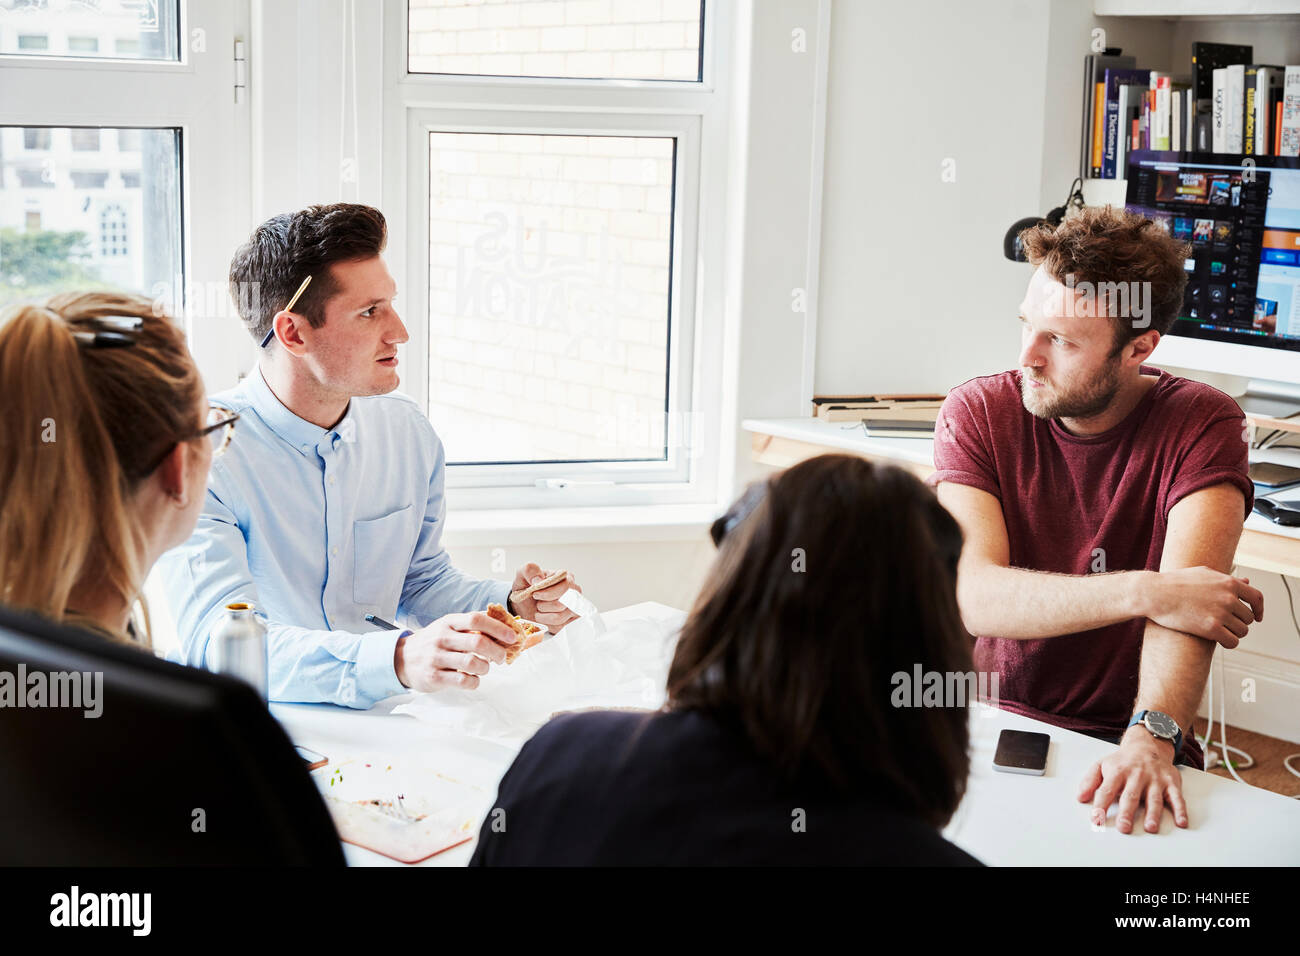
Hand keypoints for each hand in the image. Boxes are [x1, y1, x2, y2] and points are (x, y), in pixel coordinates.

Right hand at [393, 611, 518, 692]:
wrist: (402, 659)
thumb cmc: (434, 642)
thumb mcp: (448, 627)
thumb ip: (472, 626)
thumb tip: (506, 625)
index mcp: (448, 622)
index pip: (476, 619)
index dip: (498, 627)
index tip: (512, 637)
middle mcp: (442, 638)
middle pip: (478, 643)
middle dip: (497, 652)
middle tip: (502, 657)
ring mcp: (436, 658)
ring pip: (472, 663)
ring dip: (486, 668)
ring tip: (484, 668)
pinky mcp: (434, 677)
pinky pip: (463, 681)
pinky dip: (474, 682)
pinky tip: (473, 679)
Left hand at [509, 562, 581, 633]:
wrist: (524, 603)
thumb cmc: (527, 587)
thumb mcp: (523, 574)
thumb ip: (530, 570)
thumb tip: (539, 579)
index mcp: (566, 577)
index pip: (566, 587)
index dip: (548, 593)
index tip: (536, 594)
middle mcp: (574, 592)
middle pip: (563, 603)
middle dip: (544, 605)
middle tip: (537, 602)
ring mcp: (574, 607)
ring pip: (559, 616)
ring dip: (544, 614)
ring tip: (539, 608)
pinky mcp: (569, 621)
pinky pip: (558, 626)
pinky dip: (546, 623)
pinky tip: (543, 616)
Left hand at [1077, 726, 1187, 833]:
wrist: (1146, 745)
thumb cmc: (1123, 761)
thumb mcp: (1102, 765)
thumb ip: (1090, 781)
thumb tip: (1080, 797)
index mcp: (1117, 772)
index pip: (1107, 789)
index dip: (1101, 805)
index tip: (1096, 819)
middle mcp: (1137, 775)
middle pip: (1131, 795)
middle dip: (1127, 812)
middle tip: (1124, 827)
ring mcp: (1155, 779)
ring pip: (1154, 798)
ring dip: (1153, 813)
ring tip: (1150, 827)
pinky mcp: (1171, 782)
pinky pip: (1177, 797)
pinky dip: (1181, 810)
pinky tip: (1181, 822)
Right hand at [1141, 567, 1262, 647]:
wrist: (1153, 593)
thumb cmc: (1175, 582)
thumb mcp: (1203, 573)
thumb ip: (1227, 578)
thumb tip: (1246, 582)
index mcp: (1229, 582)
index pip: (1257, 598)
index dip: (1260, 609)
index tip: (1257, 617)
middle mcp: (1229, 597)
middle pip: (1248, 618)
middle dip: (1239, 622)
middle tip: (1224, 624)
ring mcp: (1221, 612)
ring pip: (1242, 631)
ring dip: (1233, 633)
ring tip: (1218, 631)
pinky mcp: (1211, 628)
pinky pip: (1232, 642)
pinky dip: (1228, 643)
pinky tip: (1218, 640)